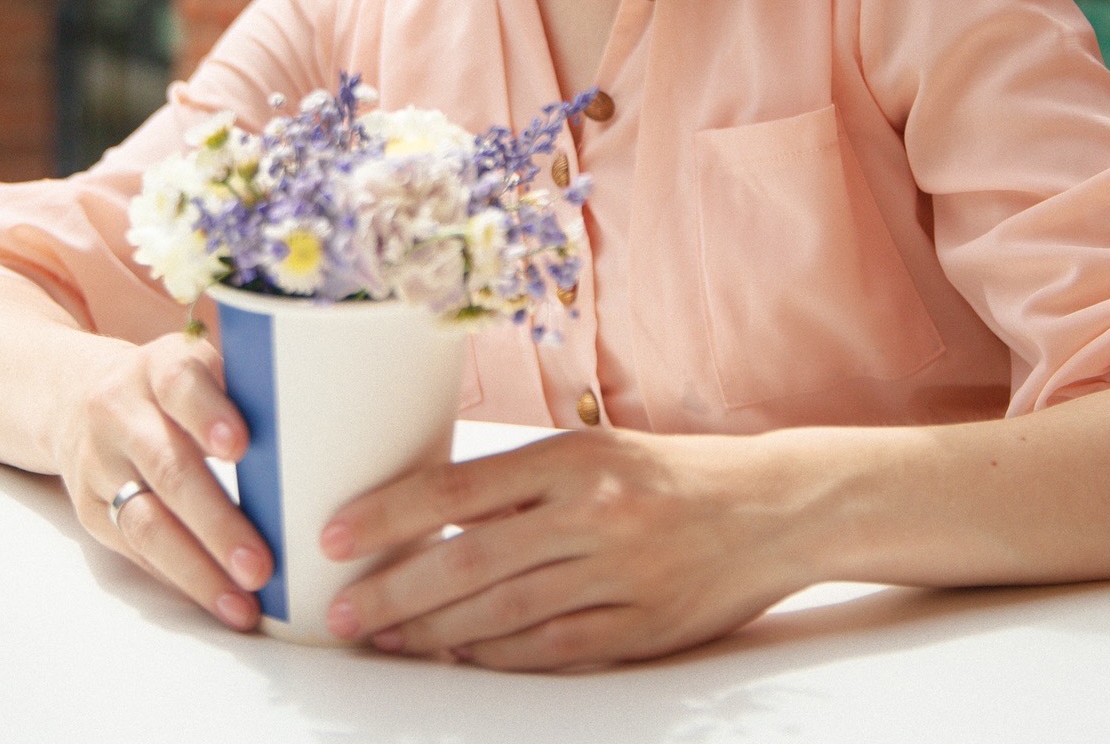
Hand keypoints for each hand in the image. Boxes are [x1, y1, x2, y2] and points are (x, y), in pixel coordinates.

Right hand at [54, 328, 271, 631]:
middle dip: (217, 521)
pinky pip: (135, 551)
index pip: (180, 383)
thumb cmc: (177, 388)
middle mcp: (121, 412)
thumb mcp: (204, 366)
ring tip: (244, 601)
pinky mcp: (91, 510)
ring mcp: (99, 464)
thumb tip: (334, 427)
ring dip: (198, 568)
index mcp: (159, 367)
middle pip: (168, 468)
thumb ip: (251, 388)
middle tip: (261, 565)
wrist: (78, 395)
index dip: (208, 413)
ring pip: (145, 522)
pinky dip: (180, 579)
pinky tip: (218, 601)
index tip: (239, 447)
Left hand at [319, 430, 800, 670]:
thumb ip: (521, 482)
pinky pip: (550, 649)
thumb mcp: (597, 451)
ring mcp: (618, 573)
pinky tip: (457, 659)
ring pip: (500, 614)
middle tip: (341, 612)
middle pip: (466, 562)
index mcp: (572, 457)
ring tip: (384, 639)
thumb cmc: (671, 476)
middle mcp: (592, 512)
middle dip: (391, 591)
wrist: (777, 507)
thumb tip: (428, 521)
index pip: (454, 490)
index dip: (385, 516)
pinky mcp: (642, 627)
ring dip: (430, 633)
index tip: (332, 536)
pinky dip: (496, 658)